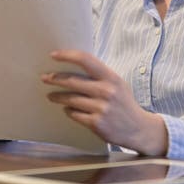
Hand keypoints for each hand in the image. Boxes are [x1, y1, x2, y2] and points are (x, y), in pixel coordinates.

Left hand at [41, 50, 167, 155]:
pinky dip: (69, 111)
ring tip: (51, 96)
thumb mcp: (117, 84)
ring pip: (70, 99)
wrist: (139, 129)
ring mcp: (101, 108)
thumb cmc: (124, 103)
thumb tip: (73, 65)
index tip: (53, 55)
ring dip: (58, 97)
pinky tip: (67, 110)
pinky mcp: (96, 123)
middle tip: (45, 78)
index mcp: (111, 77)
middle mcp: (106, 91)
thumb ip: (99, 76)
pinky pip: (74, 114)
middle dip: (55, 79)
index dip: (67, 55)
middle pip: (72, 81)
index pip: (85, 60)